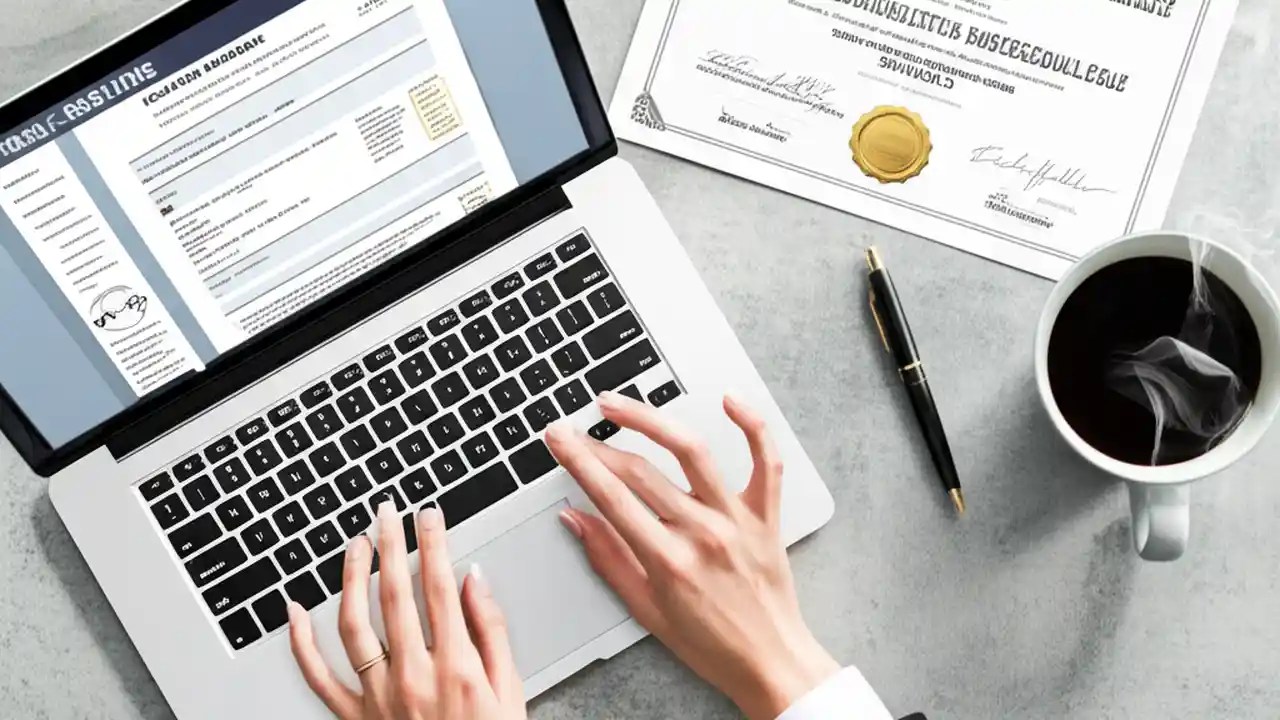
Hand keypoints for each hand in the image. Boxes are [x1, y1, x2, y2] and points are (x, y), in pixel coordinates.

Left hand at [287, 504, 525, 719]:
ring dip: (351, 576)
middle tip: (386, 511)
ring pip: (352, 624)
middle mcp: (411, 676)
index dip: (432, 543)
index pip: (438, 588)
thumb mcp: (510, 690)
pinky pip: (317, 677)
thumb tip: (474, 580)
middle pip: (394, 594)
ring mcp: (377, 696)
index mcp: (455, 667)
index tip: (428, 515)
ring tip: (356, 544)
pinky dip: (299, 643)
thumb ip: (492, 632)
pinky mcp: (353, 716)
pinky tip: (294, 611)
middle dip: (390, 543)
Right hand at [547, 391, 838, 719]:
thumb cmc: (709, 643)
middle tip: (574, 427)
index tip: (558, 438)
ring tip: (619, 404)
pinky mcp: (766, 514)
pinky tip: (729, 398)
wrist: (770, 661)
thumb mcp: (645, 610)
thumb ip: (609, 559)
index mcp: (668, 561)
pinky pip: (766, 461)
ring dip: (651, 420)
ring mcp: (737, 519)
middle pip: (641, 471)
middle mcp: (702, 533)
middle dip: (599, 444)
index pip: (611, 497)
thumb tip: (574, 518)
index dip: (578, 461)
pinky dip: (753, 425)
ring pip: (692, 451)